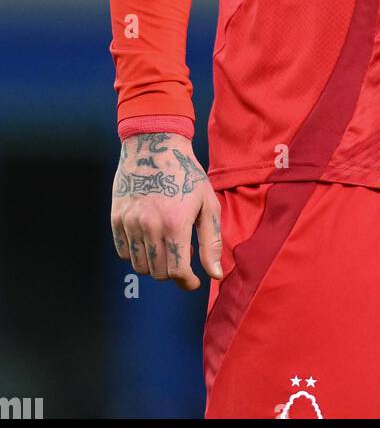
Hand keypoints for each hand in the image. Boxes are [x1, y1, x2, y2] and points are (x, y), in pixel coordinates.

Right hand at [111, 132, 222, 291]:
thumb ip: (211, 242)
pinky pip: (123, 252)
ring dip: (155, 263)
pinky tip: (149, 239)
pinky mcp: (116, 218)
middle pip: (158, 272)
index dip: (187, 282)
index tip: (193, 281)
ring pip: (139, 265)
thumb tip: (215, 274)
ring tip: (166, 245)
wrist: (154, 146)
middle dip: (173, 271)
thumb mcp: (207, 203)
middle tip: (182, 255)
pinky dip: (136, 253)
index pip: (177, 271)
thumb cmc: (186, 173)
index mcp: (175, 224)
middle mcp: (149, 226)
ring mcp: (130, 223)